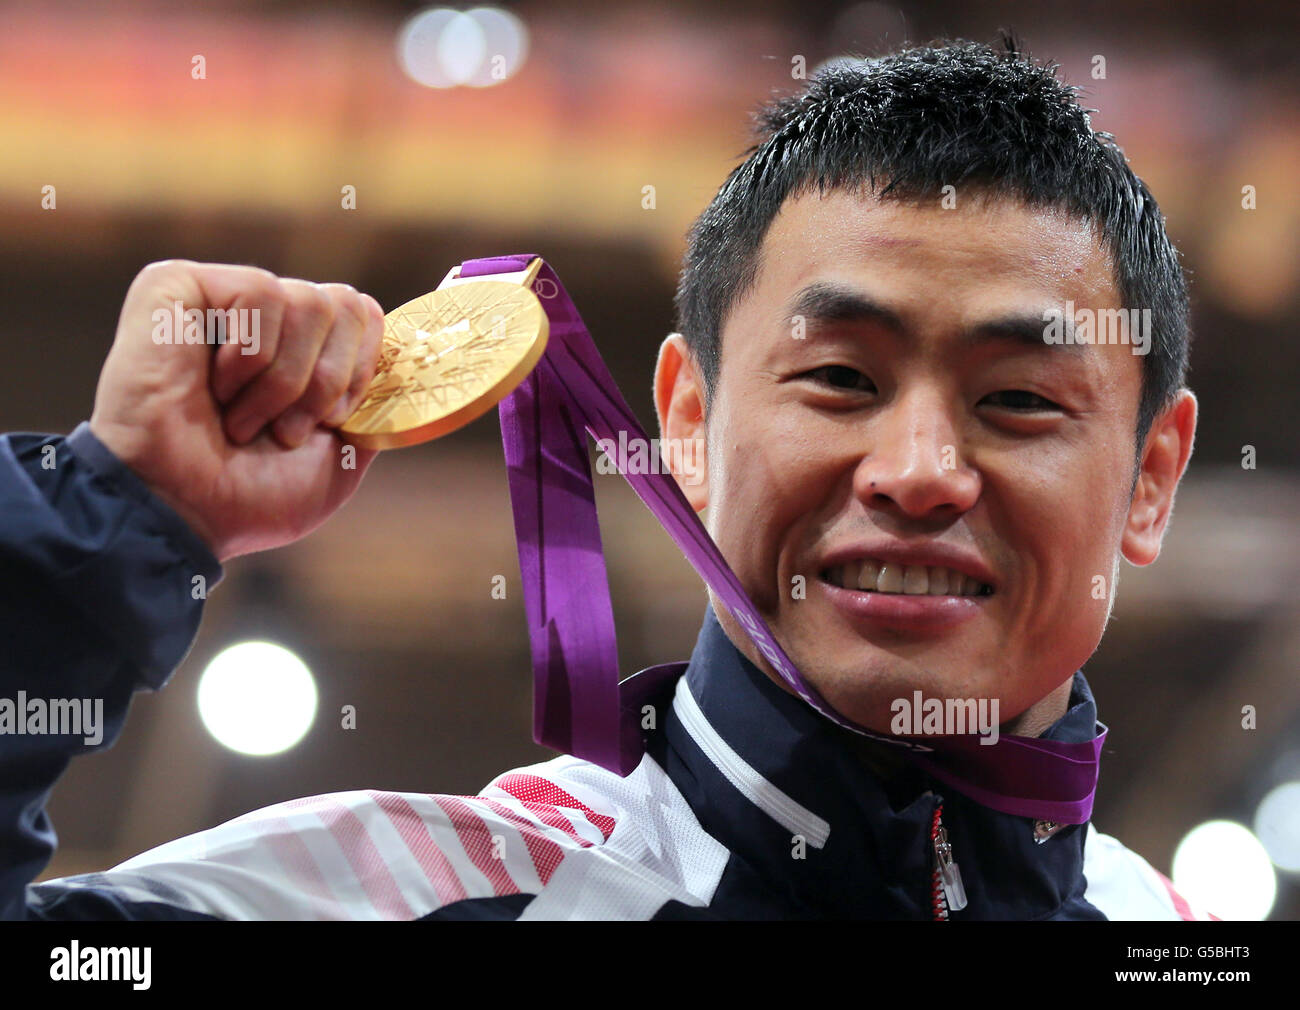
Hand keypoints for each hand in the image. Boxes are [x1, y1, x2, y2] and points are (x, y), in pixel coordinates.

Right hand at [89, 259, 384, 561]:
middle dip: (329, 381)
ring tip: (242, 420)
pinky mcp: (178, 285)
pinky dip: (249, 358)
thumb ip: (375, 408)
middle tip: (286, 430)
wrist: (181, 513)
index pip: (364, 314)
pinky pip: (261, 293)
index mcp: (300, 351)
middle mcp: (265, 319)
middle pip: (347, 303)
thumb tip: (409, 362)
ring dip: (285, 381)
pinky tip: (213, 389)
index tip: (335, 422)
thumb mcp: (340, 460)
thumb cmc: (250, 498)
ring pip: (309, 301)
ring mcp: (223, 299)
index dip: (363, 369)